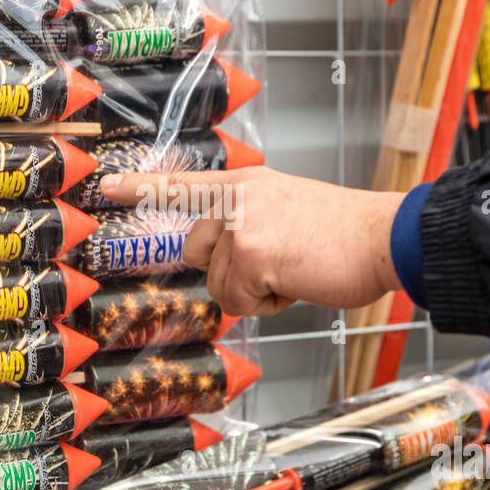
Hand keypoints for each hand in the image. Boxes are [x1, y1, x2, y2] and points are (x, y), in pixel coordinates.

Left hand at [98, 166, 405, 316]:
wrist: (383, 237)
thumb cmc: (344, 233)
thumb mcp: (286, 210)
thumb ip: (249, 222)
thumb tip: (227, 257)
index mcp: (245, 184)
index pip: (182, 184)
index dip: (140, 187)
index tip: (105, 185)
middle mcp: (237, 199)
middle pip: (195, 253)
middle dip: (230, 272)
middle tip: (277, 263)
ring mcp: (242, 226)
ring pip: (218, 284)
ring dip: (254, 291)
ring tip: (294, 269)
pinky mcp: (252, 255)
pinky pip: (239, 302)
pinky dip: (269, 304)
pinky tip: (297, 281)